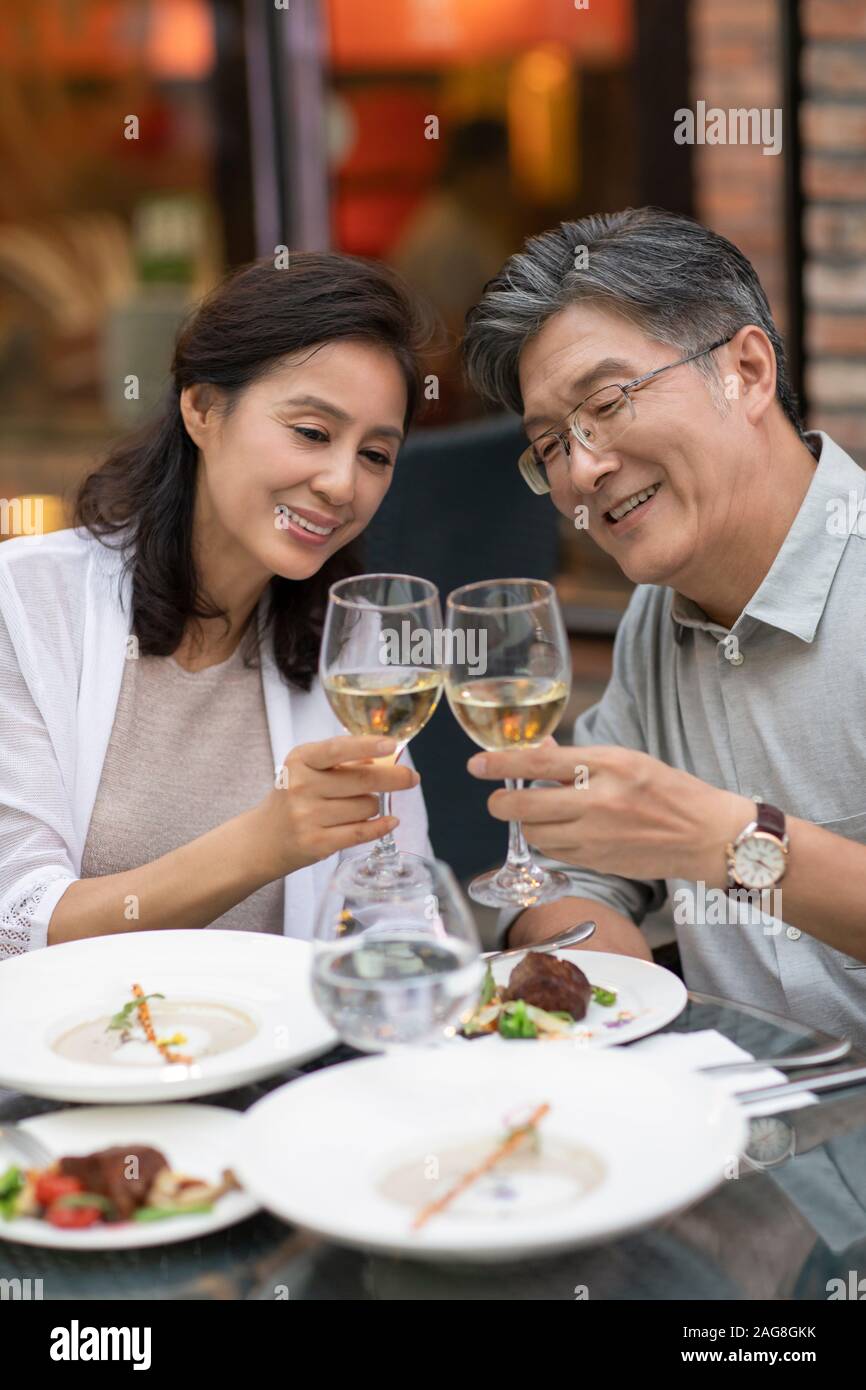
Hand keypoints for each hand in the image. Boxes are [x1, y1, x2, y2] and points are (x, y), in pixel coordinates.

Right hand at [255, 735, 418, 878]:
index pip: (337, 749)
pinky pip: (362, 833)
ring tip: (360, 806)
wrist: (261, 839)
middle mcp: (301, 786)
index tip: (392, 744)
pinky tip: (389, 821)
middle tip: (411, 777)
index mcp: (300, 761)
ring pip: (366, 807)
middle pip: (362, 781)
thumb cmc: (293, 798)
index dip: (367, 745)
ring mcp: (308, 817)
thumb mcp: (307, 770)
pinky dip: (381, 827)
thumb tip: (384, 756)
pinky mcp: (317, 843)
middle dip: (394, 778)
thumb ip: (342, 761)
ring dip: (374, 806)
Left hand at [467, 740, 752, 885]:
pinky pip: (555, 852)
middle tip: (496, 800)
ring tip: (540, 813)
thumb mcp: (625, 760)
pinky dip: (550, 841)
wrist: (705, 835)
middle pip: (525, 806)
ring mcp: (597, 836)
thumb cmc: (667, 791)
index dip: (500, 764)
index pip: (538, 763)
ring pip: (535, 834)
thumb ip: (579, 759)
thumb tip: (536, 753)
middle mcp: (598, 801)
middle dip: (500, 804)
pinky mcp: (598, 862)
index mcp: (607, 765)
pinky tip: (562, 831)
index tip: (477, 764)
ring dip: (528, 824)